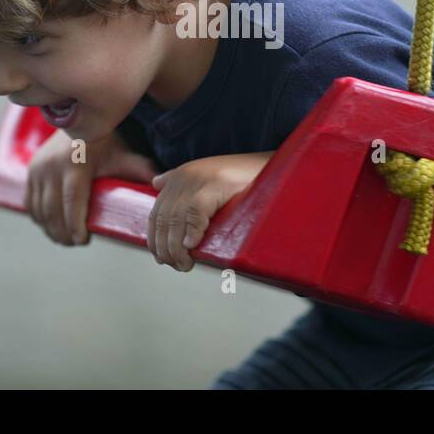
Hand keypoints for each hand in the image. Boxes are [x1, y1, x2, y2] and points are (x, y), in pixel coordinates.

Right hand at [26, 129, 157, 246]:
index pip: (71, 200)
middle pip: (52, 210)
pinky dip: (38, 218)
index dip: (75, 224)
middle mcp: (52, 166)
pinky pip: (29, 202)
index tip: (83, 241)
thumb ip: (140, 168)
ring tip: (65, 239)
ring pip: (39, 209)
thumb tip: (161, 186)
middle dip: (62, 232)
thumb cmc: (106, 140)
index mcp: (76, 163)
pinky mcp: (30, 171)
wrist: (77, 116)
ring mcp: (38, 168)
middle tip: (75, 244)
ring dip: (50, 229)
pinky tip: (50, 227)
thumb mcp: (123, 153)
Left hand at [147, 152, 272, 271]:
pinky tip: (193, 246)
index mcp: (181, 176)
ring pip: (176, 219)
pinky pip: (195, 212)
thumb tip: (156, 182)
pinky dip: (192, 231)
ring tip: (185, 264)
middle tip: (178, 266)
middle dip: (166, 248)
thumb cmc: (246, 178)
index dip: (156, 239)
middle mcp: (186, 176)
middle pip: (164, 219)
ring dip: (177, 248)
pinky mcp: (216, 184)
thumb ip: (182, 181)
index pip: (157, 213)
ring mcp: (200, 179)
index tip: (162, 258)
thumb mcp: (208, 175)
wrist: (277, 167)